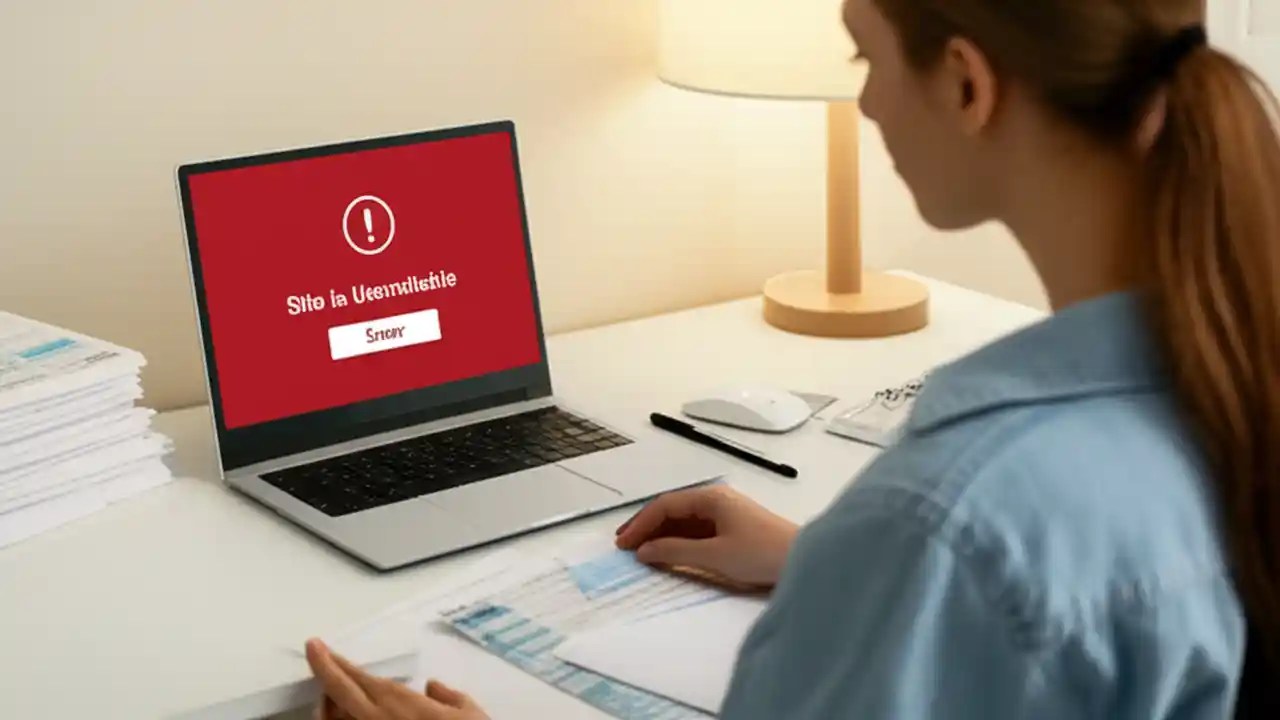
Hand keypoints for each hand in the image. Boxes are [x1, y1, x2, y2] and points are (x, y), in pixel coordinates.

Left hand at [305, 639, 488, 719]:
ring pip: (330, 719)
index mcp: (397, 702)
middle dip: (322, 669)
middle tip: (315, 652)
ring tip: (329, 692)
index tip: (318, 647)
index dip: (332, 662)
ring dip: (327, 702)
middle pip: (336, 692)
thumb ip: (449, 697)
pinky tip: (336, 717)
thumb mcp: (469, 714)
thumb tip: (433, 687)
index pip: (355, 678)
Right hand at [615, 484, 797, 587]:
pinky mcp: (733, 528)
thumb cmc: (759, 553)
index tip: (623, 544)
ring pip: (684, 520)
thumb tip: (644, 551)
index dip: (641, 523)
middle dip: (647, 526)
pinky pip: (697, 530)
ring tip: (641, 551)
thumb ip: (676, 552)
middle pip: (673, 509)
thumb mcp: (714, 555)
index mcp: (710, 498)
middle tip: (624, 545)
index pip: (665, 505)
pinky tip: (668, 553)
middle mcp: (716, 500)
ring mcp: (725, 513)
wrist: (804, 561)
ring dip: (661, 534)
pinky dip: (678, 540)